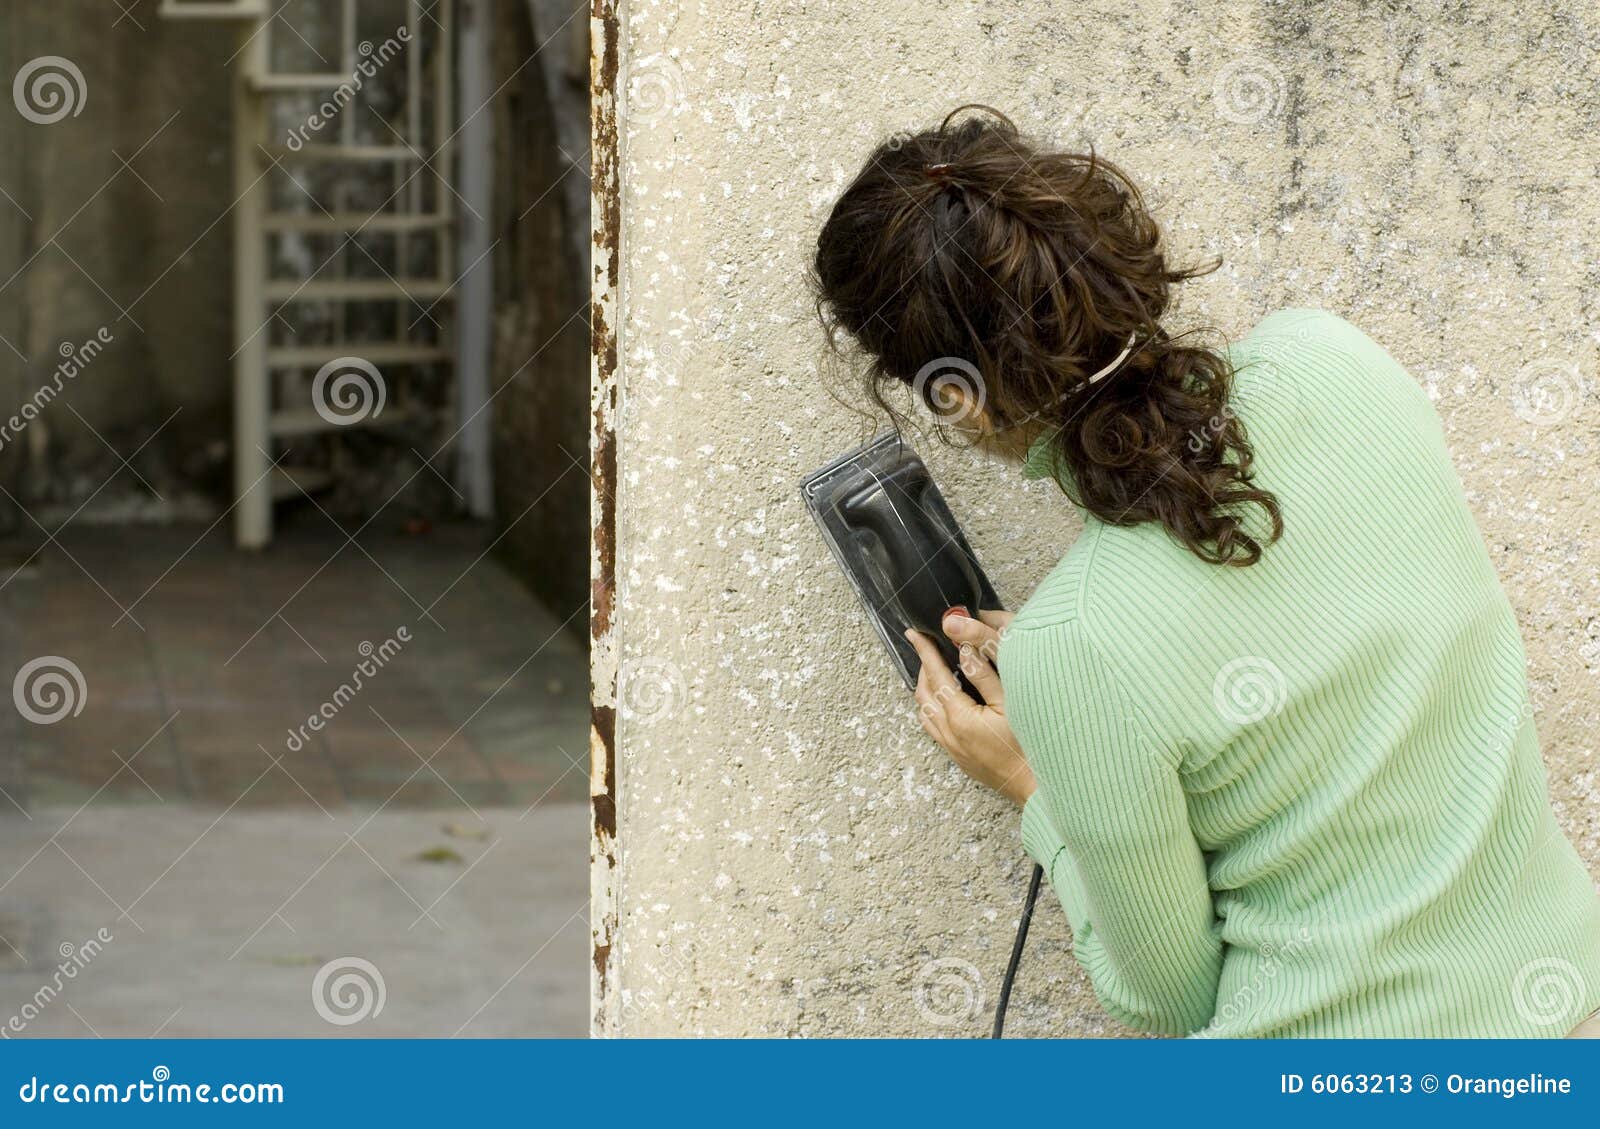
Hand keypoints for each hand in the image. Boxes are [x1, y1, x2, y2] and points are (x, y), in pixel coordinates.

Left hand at [906, 609, 1035, 806]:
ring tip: (934, 670)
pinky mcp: (958, 757)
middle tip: (927, 647)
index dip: (925, 652)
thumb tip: (965, 650)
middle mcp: (949, 733)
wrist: (1036, 788)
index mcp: (960, 716)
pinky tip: (944, 701)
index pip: (936, 675)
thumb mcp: (1011, 704)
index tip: (915, 634)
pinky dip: (931, 707)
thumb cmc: (1029, 747)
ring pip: (925, 711)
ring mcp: (952, 747)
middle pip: (924, 693)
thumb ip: (985, 675)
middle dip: (923, 667)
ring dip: (926, 688)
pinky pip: (933, 727)